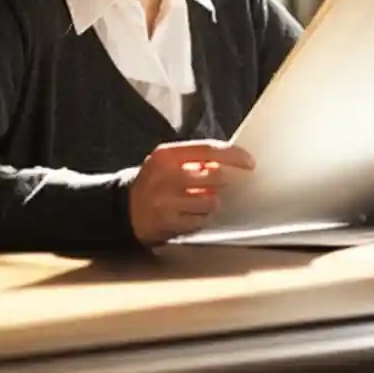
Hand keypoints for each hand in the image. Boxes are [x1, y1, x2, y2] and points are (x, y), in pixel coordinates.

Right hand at [128, 139, 254, 245]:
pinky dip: (200, 218)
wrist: (124, 209)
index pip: (209, 149)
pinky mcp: (168, 223)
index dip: (234, 155)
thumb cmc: (154, 182)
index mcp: (166, 155)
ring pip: (211, 202)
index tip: (250, 163)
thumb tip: (230, 163)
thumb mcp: (168, 162)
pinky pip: (201, 221)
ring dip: (211, 203)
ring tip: (197, 201)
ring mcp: (166, 201)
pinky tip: (188, 214)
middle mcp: (165, 176)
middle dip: (223, 183)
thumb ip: (195, 159)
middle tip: (217, 185)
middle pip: (215, 177)